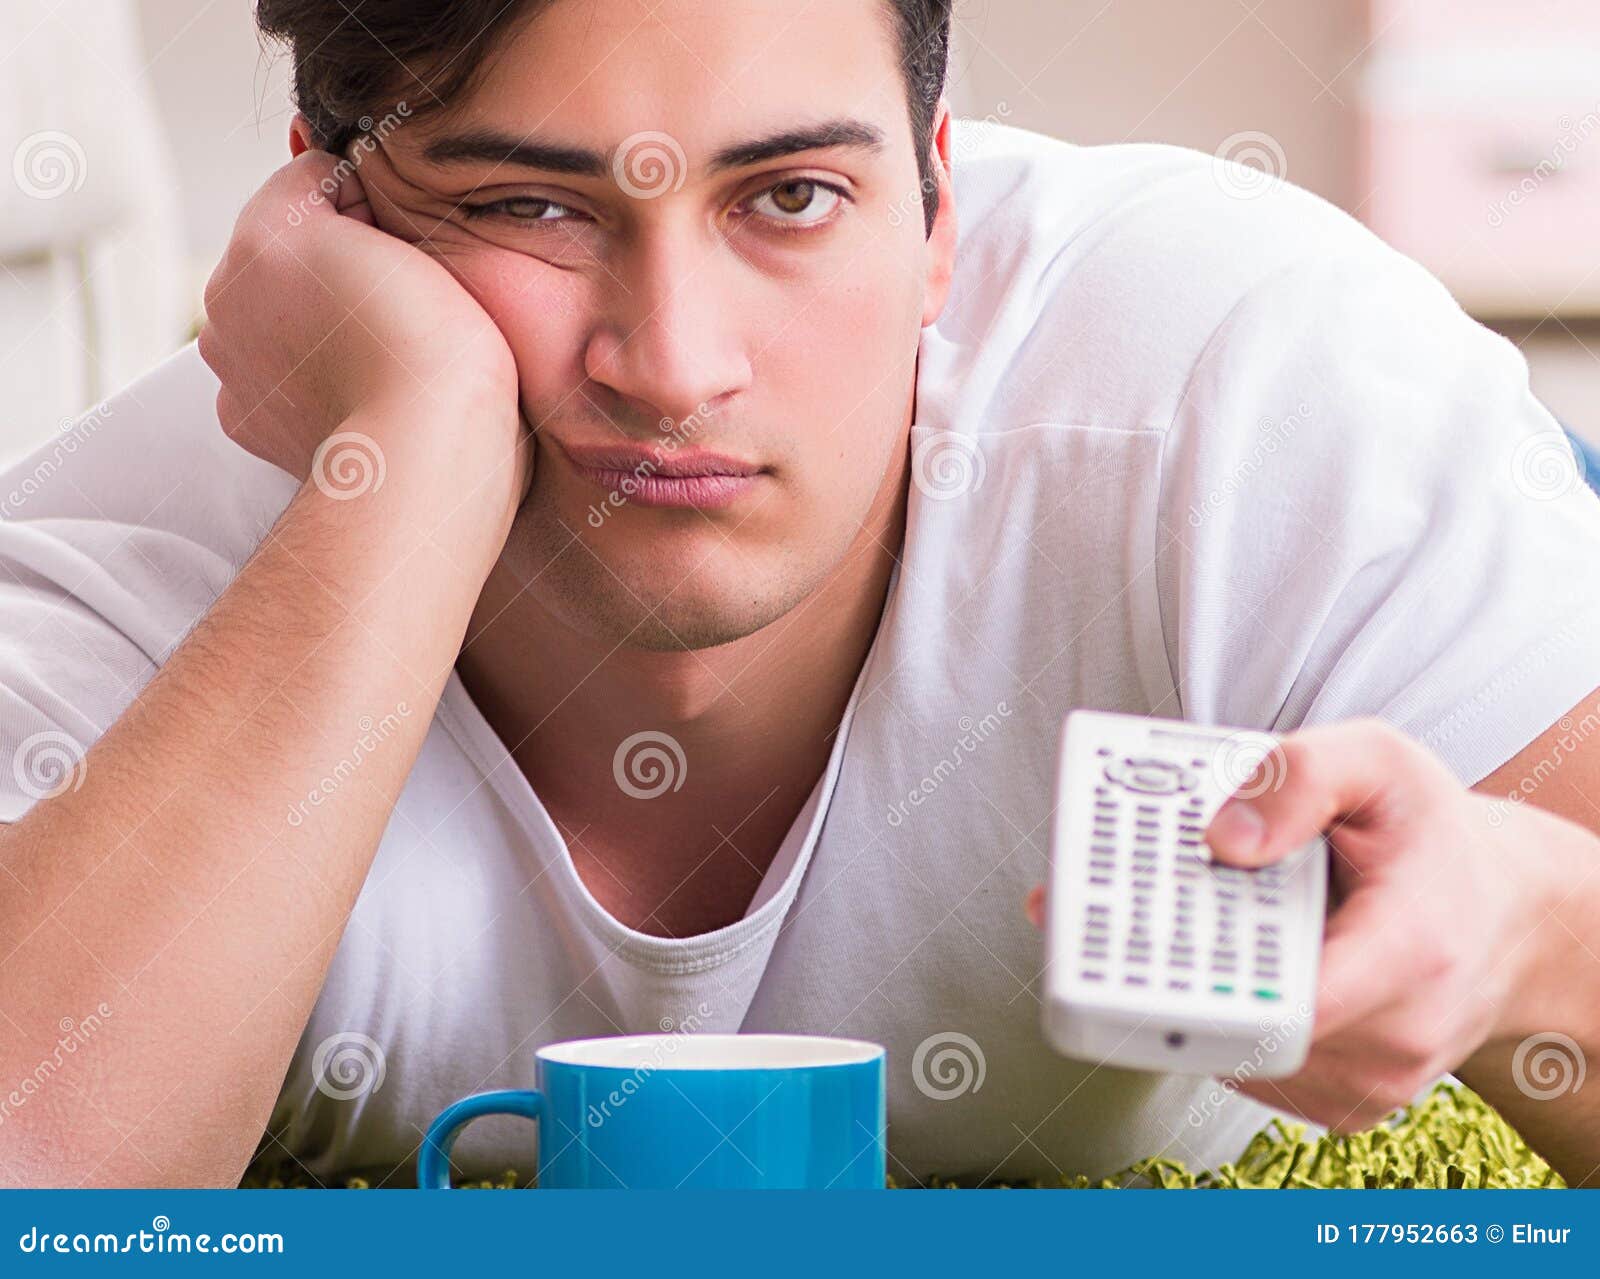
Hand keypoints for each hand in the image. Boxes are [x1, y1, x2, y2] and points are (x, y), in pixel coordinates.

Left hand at [198, 131, 531, 522]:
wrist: (425, 458)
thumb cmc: (438, 350)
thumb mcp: (417, 235)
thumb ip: (373, 200)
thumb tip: (346, 193)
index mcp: (264, 232)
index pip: (320, 182)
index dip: (376, 210)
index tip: (409, 255)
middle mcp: (226, 290)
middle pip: (292, 251)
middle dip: (338, 267)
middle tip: (403, 309)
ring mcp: (230, 360)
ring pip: (280, 314)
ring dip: (321, 324)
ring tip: (383, 358)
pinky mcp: (245, 419)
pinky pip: (276, 376)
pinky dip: (308, 380)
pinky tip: (358, 395)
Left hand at [1026, 718, 1580, 1130]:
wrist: (1505, 915)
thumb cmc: (1434, 840)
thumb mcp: (1379, 763)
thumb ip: (1298, 777)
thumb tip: (1221, 838)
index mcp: (1410, 952)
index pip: (1291, 1005)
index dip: (1207, 985)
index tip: (1143, 947)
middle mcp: (1395, 1036)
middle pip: (1243, 1032)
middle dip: (1175, 977)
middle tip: (1130, 918)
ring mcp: (1370, 1082)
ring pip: (1236, 1056)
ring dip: (1199, 998)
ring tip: (1198, 930)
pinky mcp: (1345, 1102)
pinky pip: (1253, 1069)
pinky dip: (1226, 1021)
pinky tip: (1234, 967)